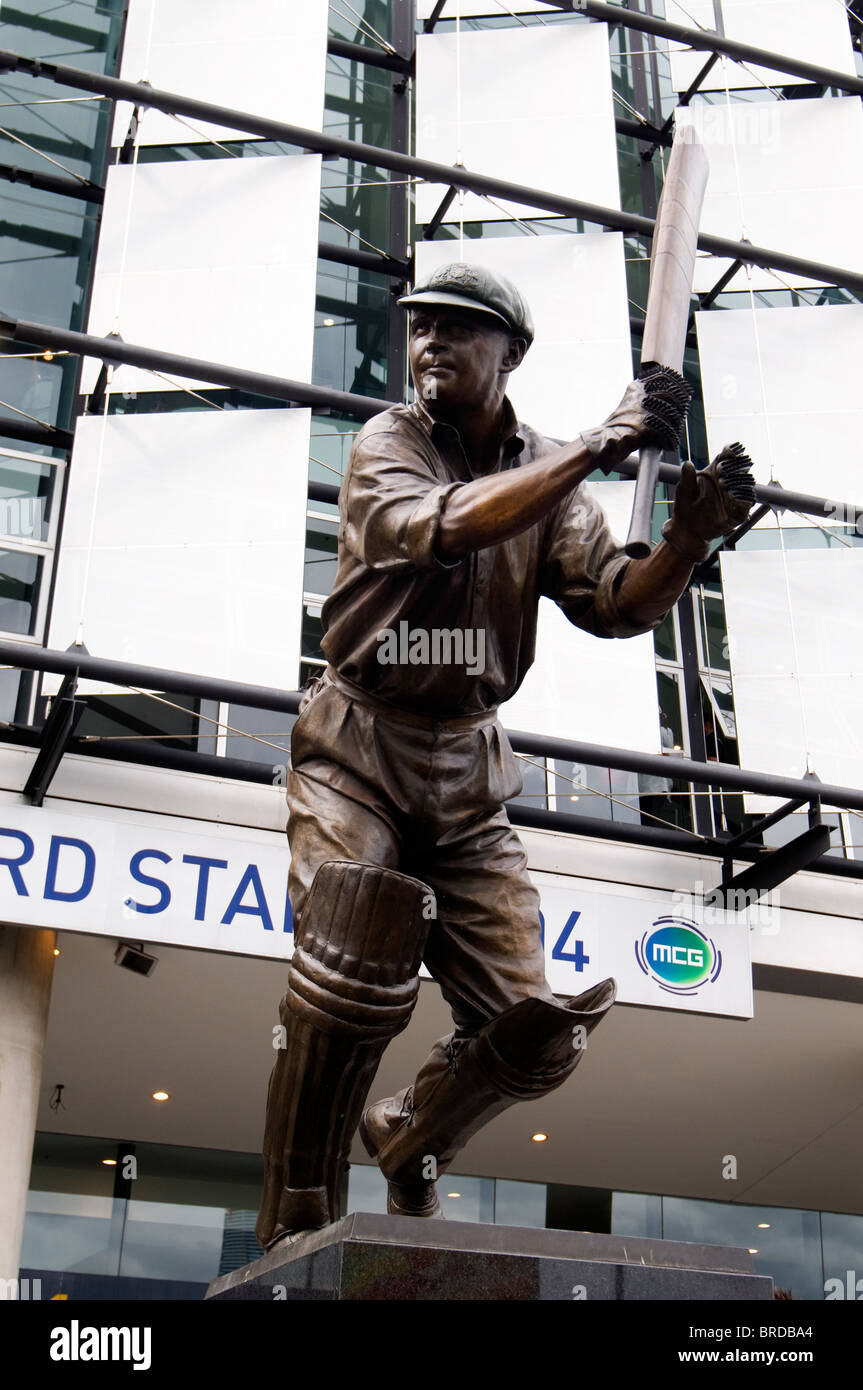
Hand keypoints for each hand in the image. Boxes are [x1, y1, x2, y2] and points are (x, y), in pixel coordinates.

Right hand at [579, 362, 692, 474]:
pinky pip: (665, 431)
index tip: (685, 388)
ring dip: (676, 423)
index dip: (677, 382)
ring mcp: (643, 410)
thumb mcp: (629, 404)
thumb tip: (668, 396)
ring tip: (675, 430)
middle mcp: (640, 396)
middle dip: (681, 403)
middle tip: (684, 410)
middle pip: (671, 394)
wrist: (605, 440)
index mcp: (637, 388)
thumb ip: (645, 398)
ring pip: (671, 413)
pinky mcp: (645, 426)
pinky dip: (670, 438)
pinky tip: (670, 442)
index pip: (663, 377)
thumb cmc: (617, 426)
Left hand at [662, 443, 756, 561]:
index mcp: (716, 474)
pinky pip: (746, 504)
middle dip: (733, 466)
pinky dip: (742, 499)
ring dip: (737, 481)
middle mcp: (728, 483)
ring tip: (723, 482)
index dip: (730, 452)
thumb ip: (687, 477)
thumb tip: (687, 464)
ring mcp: (734, 498)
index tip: (728, 451)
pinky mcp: (738, 513)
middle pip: (739, 469)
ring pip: (745, 485)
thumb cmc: (685, 507)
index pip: (727, 458)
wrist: (686, 530)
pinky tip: (732, 496)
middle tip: (721, 469)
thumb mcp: (684, 491)